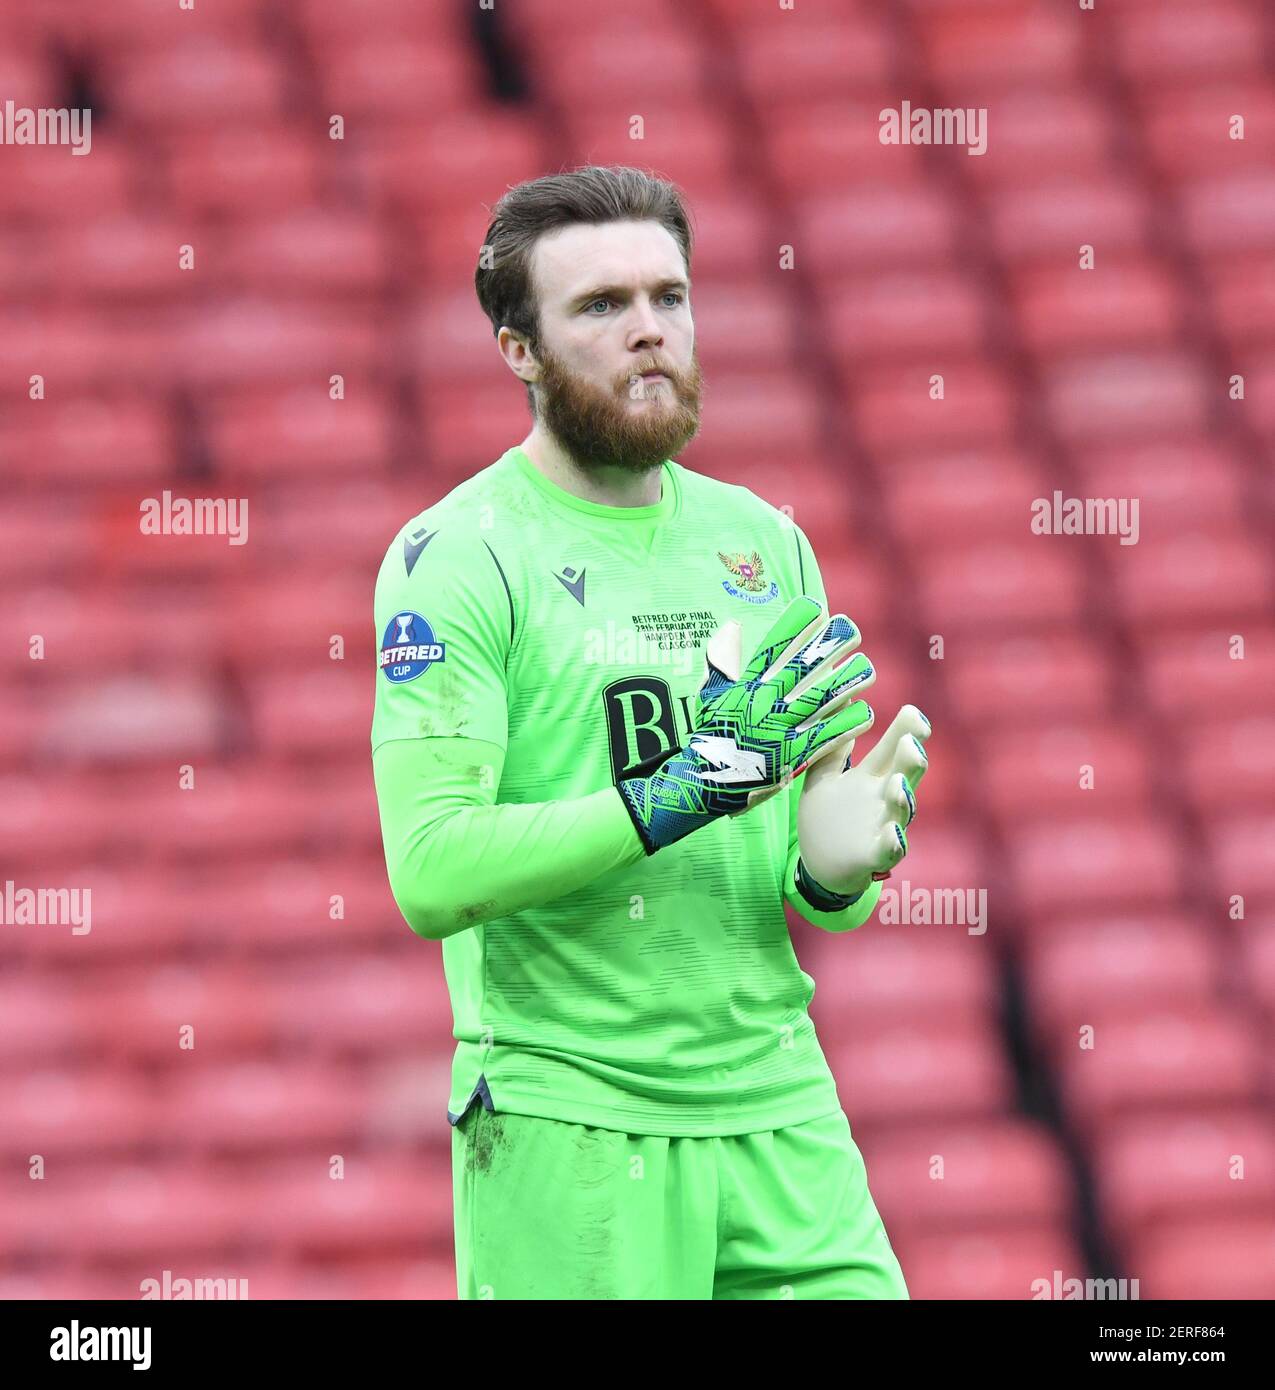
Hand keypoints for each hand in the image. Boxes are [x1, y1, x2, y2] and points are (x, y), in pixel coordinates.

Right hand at [618, 596, 876, 853]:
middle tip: (851, 631)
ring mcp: (779, 729)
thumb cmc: (710, 736)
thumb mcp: (711, 694)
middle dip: (827, 648)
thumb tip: (733, 625)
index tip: (816, 608)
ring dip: (845, 683)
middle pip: (801, 668)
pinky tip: (865, 712)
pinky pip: (826, 737)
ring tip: (866, 668)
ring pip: (819, 699)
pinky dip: (846, 724)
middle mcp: (763, 703)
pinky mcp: (791, 757)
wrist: (703, 785)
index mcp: (746, 685)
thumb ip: (724, 659)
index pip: (772, 648)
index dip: (795, 627)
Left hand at [797, 704, 930, 898]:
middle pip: (903, 775)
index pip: (890, 749)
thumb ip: (832, 747)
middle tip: (912, 740)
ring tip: (898, 783)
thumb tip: (837, 703)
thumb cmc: (827, 817)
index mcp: (871, 778)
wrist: (819, 865)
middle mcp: (883, 799)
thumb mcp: (823, 778)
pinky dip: (894, 843)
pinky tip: (893, 832)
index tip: (912, 712)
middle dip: (911, 759)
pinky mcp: (874, 856)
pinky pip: (889, 850)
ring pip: (901, 811)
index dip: (904, 731)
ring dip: (903, 797)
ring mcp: (882, 827)